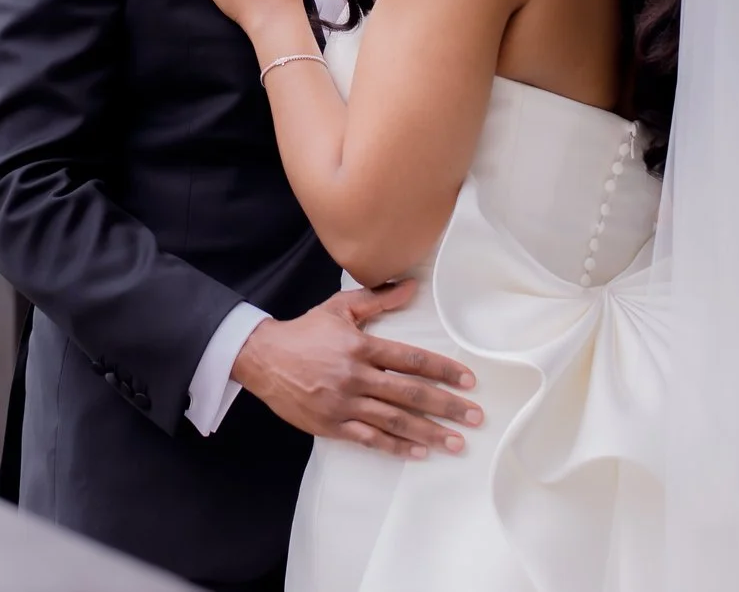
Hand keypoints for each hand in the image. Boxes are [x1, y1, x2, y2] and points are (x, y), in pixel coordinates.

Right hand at [231, 281, 480, 457]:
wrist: (263, 358)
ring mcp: (345, 404)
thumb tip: (412, 286)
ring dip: (429, 433)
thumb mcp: (340, 309)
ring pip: (395, 421)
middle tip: (476, 417)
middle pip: (410, 394)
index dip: (443, 370)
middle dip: (447, 406)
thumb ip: (378, 299)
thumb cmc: (305, 332)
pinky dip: (396, 447)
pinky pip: (370, 439)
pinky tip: (419, 453)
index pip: (411, 360)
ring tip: (457, 442)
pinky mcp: (333, 425)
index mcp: (361, 347)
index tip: (468, 381)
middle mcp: (356, 376)